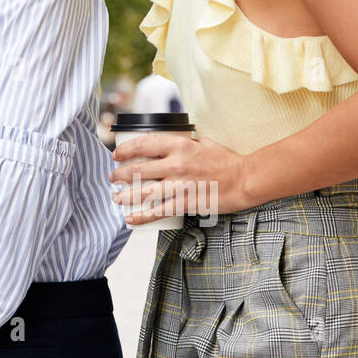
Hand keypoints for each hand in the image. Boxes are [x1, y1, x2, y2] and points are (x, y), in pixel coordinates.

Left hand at [109, 132, 252, 224]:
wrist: (245, 179)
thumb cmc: (226, 161)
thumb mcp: (202, 142)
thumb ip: (184, 141)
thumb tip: (168, 139)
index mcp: (179, 146)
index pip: (143, 144)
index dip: (125, 149)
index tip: (116, 154)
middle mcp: (176, 164)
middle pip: (138, 169)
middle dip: (120, 174)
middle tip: (112, 178)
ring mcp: (180, 185)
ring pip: (144, 192)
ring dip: (125, 196)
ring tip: (116, 198)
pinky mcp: (185, 203)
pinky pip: (158, 211)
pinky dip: (142, 216)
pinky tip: (131, 218)